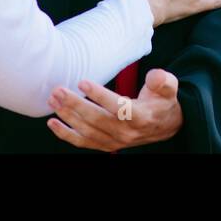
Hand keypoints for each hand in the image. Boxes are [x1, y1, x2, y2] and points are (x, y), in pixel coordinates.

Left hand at [47, 69, 182, 149]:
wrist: (165, 126)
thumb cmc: (162, 102)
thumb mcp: (168, 88)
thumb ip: (163, 81)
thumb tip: (155, 76)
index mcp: (141, 117)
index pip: (118, 107)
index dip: (100, 96)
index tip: (82, 82)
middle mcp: (127, 132)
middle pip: (97, 120)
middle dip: (75, 105)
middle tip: (59, 90)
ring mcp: (115, 141)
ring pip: (87, 131)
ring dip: (68, 116)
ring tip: (53, 100)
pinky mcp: (106, 145)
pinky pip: (84, 142)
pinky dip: (66, 135)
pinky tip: (52, 123)